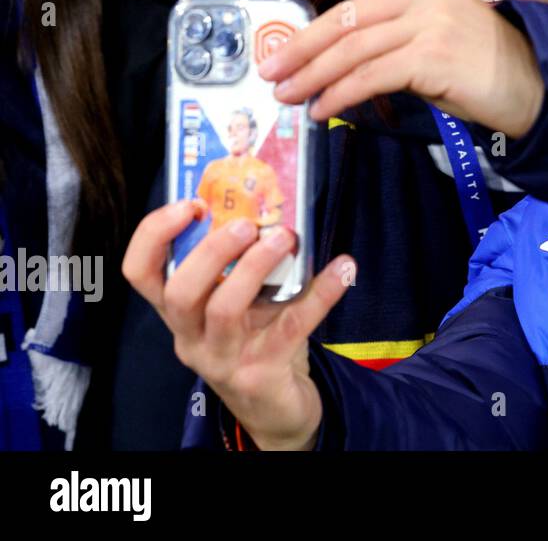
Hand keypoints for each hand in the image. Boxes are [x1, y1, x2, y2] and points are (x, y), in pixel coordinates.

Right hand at [122, 199, 354, 450]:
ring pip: (224, 310)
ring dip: (255, 266)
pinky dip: (321, 293)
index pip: (140, 272)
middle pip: (179, 292)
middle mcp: (190, 336)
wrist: (276, 408)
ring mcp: (222, 358)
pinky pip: (291, 327)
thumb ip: (240, 265)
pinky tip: (344, 268)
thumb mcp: (238, 303)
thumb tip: (272, 207)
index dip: (155, 234)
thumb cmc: (254, 341)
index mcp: (179, 312)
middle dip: (211, 251)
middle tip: (246, 225)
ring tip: (285, 238)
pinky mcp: (261, 373)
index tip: (190, 203)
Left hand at [257, 0, 545, 137]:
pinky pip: (369, 77)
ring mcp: (428, 22)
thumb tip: (331, 53)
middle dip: (298, 46)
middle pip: (341, 16)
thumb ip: (388, 29)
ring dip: (311, 77)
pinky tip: (324, 109)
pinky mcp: (430, 57)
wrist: (532, 83)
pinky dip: (339, 95)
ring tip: (288, 96)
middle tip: (270, 70)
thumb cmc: (480, 62)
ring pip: (349, 49)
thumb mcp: (432, 28)